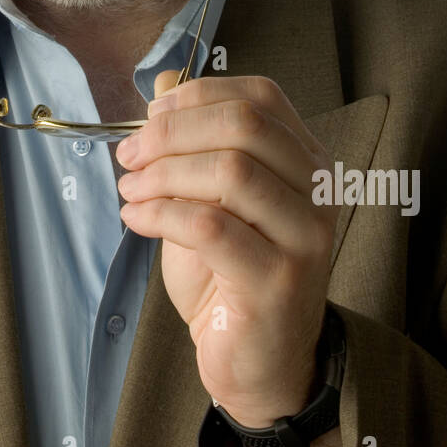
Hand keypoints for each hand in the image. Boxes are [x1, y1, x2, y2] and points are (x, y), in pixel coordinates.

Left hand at [114, 72, 336, 426]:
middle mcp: (318, 191)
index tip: (150, 115)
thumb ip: (193, 142)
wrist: (258, 361)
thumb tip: (163, 85)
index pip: (260, 97)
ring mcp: (305, 236)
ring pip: (230, 171)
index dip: (198, 95)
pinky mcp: (278, 280)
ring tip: (129, 190)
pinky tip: (136, 219)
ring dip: (163, 174)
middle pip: (243, 125)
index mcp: (307, 160)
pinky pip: (210, 226)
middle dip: (171, 132)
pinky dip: (161, 214)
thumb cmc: (231, 273)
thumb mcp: (209, 196)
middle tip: (129, 155)